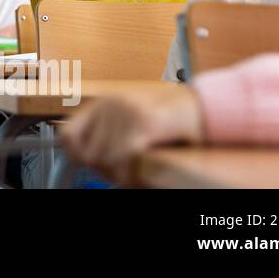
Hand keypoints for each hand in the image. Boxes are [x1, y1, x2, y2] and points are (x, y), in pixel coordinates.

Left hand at [60, 85, 204, 184]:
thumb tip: (88, 159)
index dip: (78, 157)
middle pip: (89, 153)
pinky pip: (126, 158)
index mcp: (105, 103)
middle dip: (105, 171)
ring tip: (135, 175)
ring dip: (121, 175)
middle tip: (123, 175)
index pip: (68, 135)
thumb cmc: (176, 118)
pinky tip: (143, 174)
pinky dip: (132, 173)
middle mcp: (111, 104)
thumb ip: (111, 134)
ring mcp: (127, 111)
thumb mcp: (135, 121)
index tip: (93, 167)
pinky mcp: (145, 122)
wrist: (210, 107)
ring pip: (106, 160)